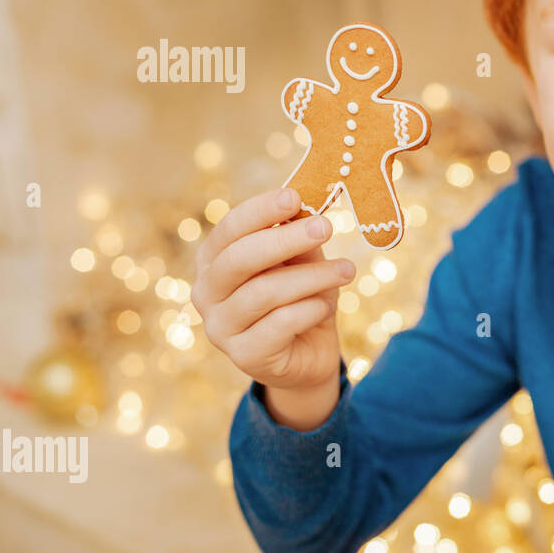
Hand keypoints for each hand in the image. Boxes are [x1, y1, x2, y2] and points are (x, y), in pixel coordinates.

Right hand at [192, 188, 353, 392]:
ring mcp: (221, 328)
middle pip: (239, 259)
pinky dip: (310, 309)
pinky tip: (326, 306)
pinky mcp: (244, 356)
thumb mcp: (302, 261)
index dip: (260, 211)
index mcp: (213, 261)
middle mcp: (207, 293)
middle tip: (326, 227)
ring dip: (312, 277)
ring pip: (264, 292)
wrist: (308, 353)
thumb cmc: (301, 297)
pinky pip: (280, 324)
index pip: (229, 230)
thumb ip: (297, 237)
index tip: (294, 196)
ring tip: (347, 270)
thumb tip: (303, 207)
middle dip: (284, 239)